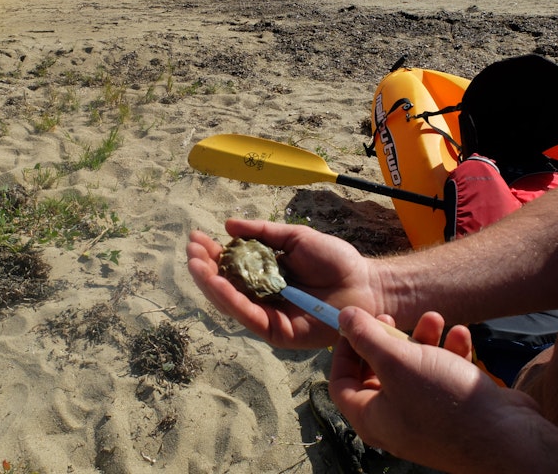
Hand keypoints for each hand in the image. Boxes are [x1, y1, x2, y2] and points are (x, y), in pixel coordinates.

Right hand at [187, 219, 381, 348]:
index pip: (230, 267)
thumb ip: (263, 233)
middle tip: (191, 249)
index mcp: (264, 276)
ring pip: (231, 303)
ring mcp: (269, 316)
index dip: (211, 253)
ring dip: (210, 284)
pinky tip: (219, 284)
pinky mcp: (279, 333)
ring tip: (196, 264)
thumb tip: (228, 225)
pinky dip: (232, 301)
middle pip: (224, 286)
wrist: (366, 283)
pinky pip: (250, 317)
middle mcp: (262, 298)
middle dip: (205, 268)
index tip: (196, 237)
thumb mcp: (294, 237)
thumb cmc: (335, 259)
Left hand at [329, 307, 539, 470]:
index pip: (341, 382)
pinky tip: (461, 336)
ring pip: (415, 369)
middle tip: (391, 318)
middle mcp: (395, 420)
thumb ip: (366, 337)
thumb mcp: (397, 362)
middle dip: (387, 340)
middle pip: (379, 372)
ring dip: (423, 340)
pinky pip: (443, 376)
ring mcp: (426, 417)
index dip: (344, 350)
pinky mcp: (455, 411)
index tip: (354, 324)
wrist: (507, 438)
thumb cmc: (445, 404)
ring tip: (436, 318)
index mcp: (371, 417)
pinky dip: (449, 353)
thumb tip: (343, 316)